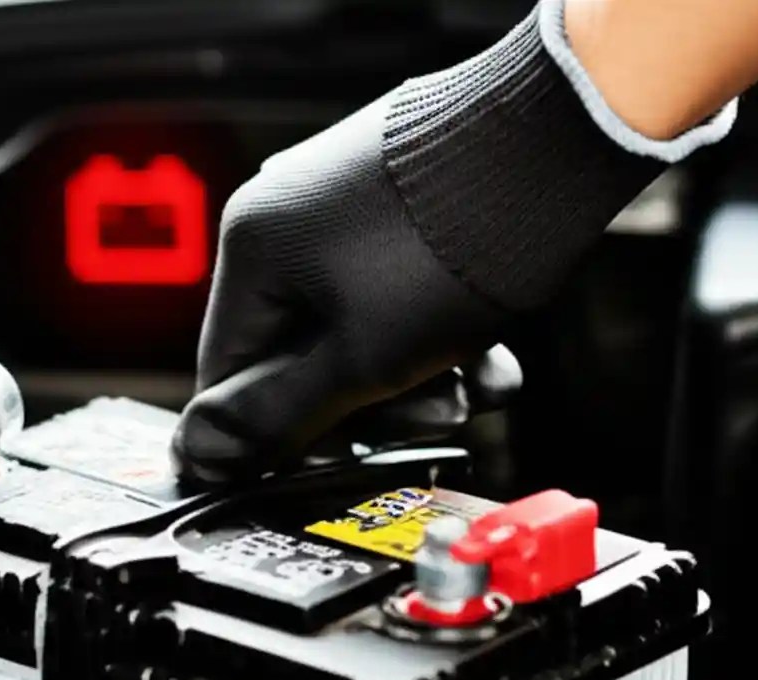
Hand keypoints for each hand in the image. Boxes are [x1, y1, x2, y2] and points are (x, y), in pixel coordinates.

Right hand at [171, 96, 512, 487]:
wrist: (554, 141)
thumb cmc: (450, 242)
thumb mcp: (361, 358)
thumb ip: (279, 415)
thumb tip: (203, 450)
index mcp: (252, 245)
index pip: (228, 367)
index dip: (273, 429)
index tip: (322, 461)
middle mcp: (287, 213)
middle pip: (302, 349)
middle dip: (371, 398)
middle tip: (428, 417)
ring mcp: (344, 199)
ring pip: (360, 324)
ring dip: (416, 371)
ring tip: (474, 384)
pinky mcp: (397, 196)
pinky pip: (396, 286)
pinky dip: (436, 327)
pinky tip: (489, 354)